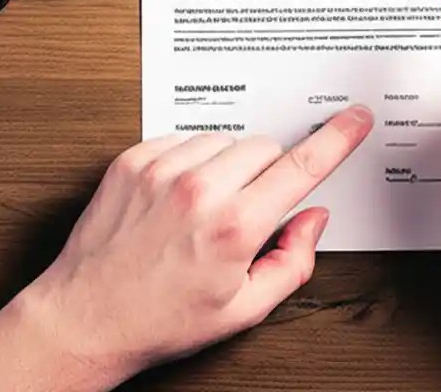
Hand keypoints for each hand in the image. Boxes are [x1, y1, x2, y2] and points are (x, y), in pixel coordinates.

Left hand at [16, 107, 373, 384]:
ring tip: (208, 207)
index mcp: (234, 227)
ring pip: (225, 139)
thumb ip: (293, 261)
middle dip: (270, 173)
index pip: (302, 166)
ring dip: (228, 164)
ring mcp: (161, 170)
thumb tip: (312, 220)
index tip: (354, 119)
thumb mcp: (244, 309)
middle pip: (265, 147)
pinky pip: (182, 138)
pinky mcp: (132, 161)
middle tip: (250, 209)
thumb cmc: (159, 320)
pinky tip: (180, 196)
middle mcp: (198, 190)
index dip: (337, 139)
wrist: (86, 319)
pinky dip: (190, 160)